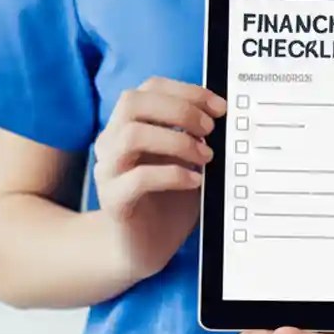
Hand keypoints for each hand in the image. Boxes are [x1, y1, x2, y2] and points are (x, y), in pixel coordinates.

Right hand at [93, 77, 226, 277]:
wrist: (143, 246)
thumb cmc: (168, 197)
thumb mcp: (187, 159)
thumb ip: (197, 135)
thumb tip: (226, 116)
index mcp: (128, 122)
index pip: (149, 87)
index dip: (187, 91)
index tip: (219, 107)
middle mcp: (111, 140)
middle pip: (133, 102)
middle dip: (179, 110)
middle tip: (210, 130)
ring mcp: (107, 170)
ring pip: (131, 135)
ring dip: (176, 141)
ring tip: (205, 157)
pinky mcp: (112, 200)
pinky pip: (136, 178)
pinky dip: (172, 175)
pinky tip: (194, 182)